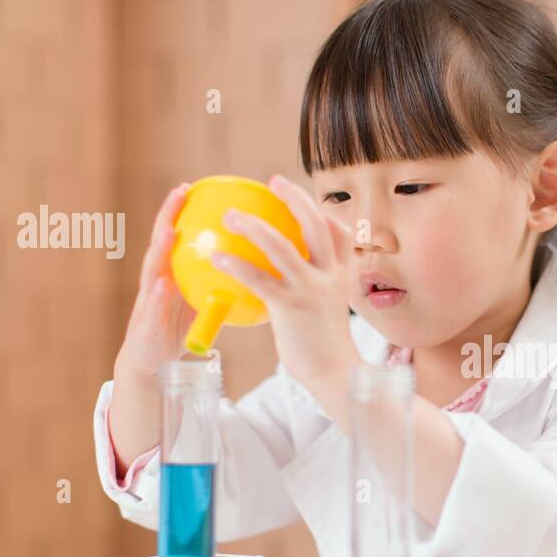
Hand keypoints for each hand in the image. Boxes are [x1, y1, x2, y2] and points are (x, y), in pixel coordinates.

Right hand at [115, 183, 196, 379]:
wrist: (151, 360)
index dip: (179, 211)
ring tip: (171, 230)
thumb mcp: (199, 301)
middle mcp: (154, 278)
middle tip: (180, 192)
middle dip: (167, 215)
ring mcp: (146, 298)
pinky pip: (151, 306)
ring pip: (151, 268)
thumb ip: (214, 283)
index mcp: (168, 271)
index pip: (173, 236)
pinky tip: (162, 284)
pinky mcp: (144, 321)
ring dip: (160, 248)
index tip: (189, 187)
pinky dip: (156, 295)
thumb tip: (250, 270)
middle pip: (160, 241)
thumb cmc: (175, 327)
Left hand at [214, 174, 361, 398]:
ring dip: (254, 225)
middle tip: (274, 181)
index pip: (339, 234)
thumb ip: (313, 293)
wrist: (335, 374)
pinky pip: (259, 278)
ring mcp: (311, 289)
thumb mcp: (326, 313)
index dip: (324, 211)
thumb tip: (290, 284)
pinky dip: (236, 264)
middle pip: (315, 225)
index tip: (306, 199)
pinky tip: (217, 258)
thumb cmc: (325, 350)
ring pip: (282, 245)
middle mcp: (329, 277)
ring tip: (231, 215)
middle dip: (295, 198)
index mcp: (339, 277)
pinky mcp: (291, 306)